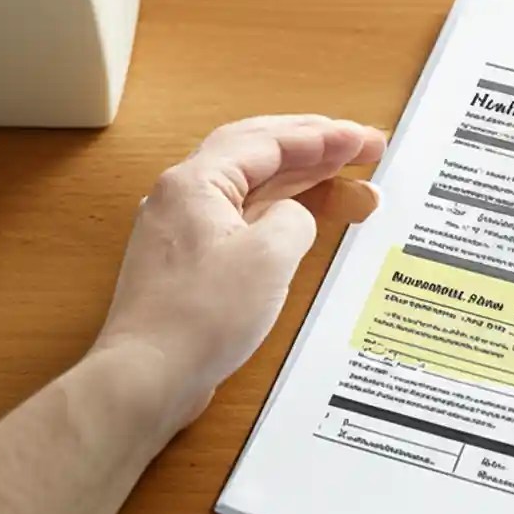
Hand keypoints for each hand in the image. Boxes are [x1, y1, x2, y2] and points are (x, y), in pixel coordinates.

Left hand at [92, 115, 385, 432]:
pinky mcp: (191, 263)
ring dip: (306, 184)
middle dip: (317, 151)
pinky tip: (310, 220)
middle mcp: (184, 196)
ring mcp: (185, 230)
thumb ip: (297, 218)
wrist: (149, 377)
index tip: (363, 139)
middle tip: (363, 151)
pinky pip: (245, 220)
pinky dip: (284, 214)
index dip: (322, 136)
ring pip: (254, 190)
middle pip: (260, 156)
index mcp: (196, 182)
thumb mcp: (270, 256)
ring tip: (354, 189)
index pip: (268, 141)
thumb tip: (295, 216)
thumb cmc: (201, 316)